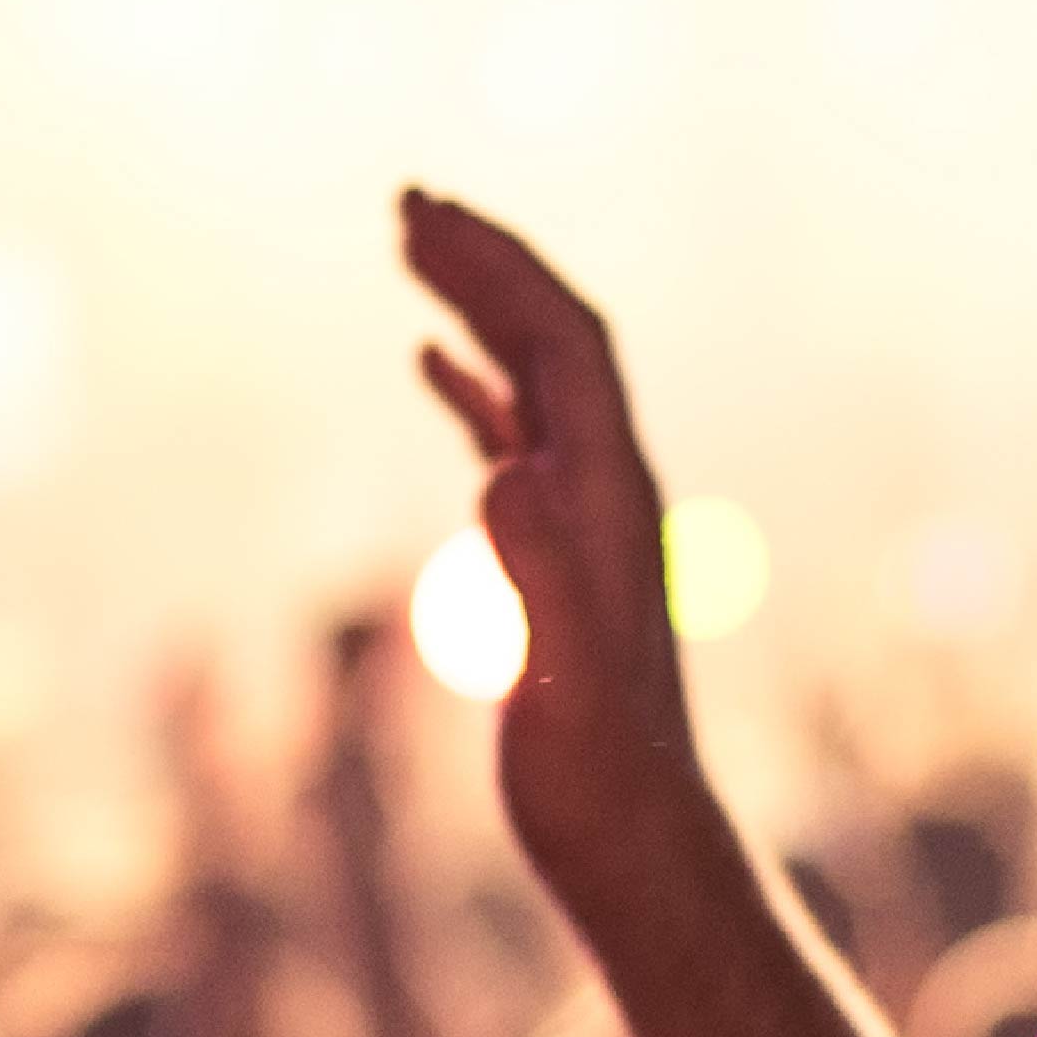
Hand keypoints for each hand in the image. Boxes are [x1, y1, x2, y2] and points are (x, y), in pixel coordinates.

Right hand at [402, 194, 709, 829]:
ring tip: (411, 248)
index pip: (566, 345)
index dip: (502, 270)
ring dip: (477, 306)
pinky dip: (473, 381)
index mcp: (612, 494)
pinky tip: (429, 360)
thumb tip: (501, 470)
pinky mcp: (552, 554)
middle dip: (487, 262)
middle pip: (553, 339)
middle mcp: (607, 488)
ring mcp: (582, 517)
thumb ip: (540, 570)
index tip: (427, 217)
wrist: (629, 835)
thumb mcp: (563, 674)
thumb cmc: (595, 770)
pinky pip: (514, 436)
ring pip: (532, 378)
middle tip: (407, 201)